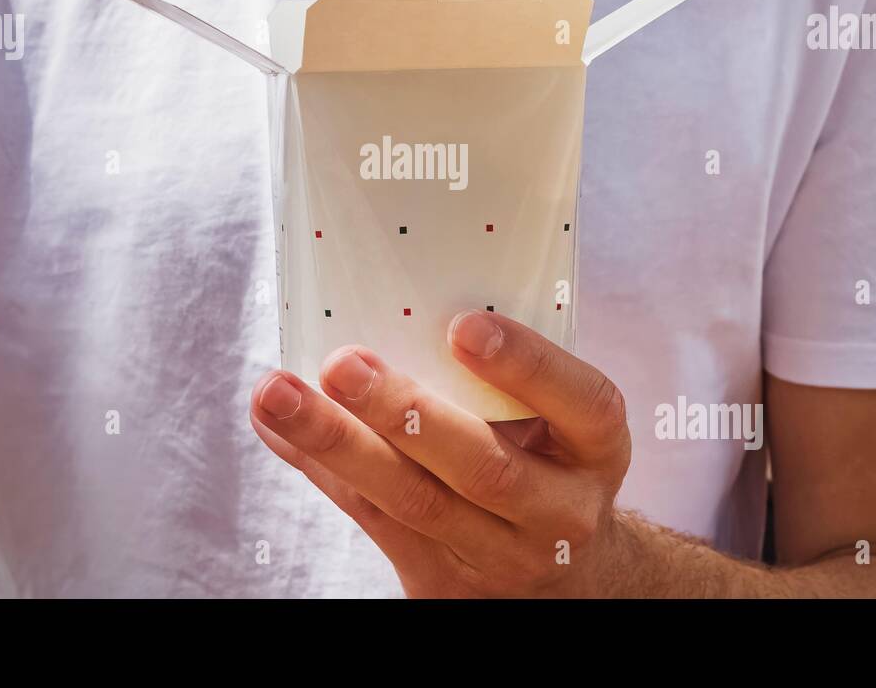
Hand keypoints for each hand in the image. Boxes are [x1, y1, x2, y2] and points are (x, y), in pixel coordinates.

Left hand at [249, 310, 633, 596]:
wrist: (566, 583)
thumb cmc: (550, 464)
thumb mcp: (564, 423)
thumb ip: (511, 374)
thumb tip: (401, 289)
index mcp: (597, 449)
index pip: (582, 404)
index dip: (527, 365)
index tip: (463, 326)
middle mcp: (560, 511)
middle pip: (480, 466)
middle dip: (404, 413)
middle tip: (343, 363)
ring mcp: (501, 557)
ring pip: (412, 502)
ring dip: (337, 443)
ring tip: (278, 393)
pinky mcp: (444, 586)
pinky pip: (373, 522)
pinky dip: (321, 469)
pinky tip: (279, 428)